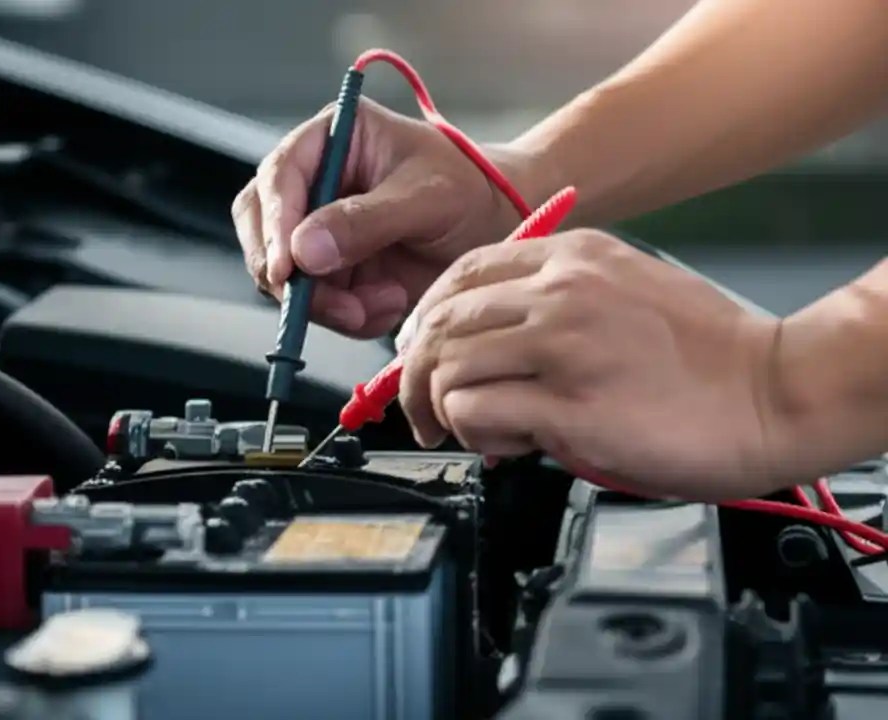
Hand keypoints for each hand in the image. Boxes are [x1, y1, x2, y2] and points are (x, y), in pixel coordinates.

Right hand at [232, 98, 529, 338]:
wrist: (496, 228)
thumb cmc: (470, 189)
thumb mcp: (427, 197)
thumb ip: (366, 221)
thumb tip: (304, 251)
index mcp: (330, 138)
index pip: (278, 177)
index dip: (274, 225)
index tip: (287, 269)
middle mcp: (311, 183)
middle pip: (263, 231)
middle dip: (293, 278)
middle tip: (337, 306)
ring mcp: (315, 231)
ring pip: (284, 278)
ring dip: (328, 304)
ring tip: (386, 300)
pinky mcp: (328, 271)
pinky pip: (316, 306)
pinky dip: (349, 317)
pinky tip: (390, 303)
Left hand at [396, 229, 785, 500]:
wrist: (774, 394)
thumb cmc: (705, 357)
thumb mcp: (624, 292)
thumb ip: (552, 304)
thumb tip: (482, 344)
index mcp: (571, 257)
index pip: (459, 275)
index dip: (425, 321)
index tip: (418, 355)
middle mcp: (560, 291)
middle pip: (439, 323)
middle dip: (415, 376)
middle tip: (426, 412)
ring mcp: (563, 346)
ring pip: (446, 367)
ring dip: (444, 410)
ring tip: (477, 433)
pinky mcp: (569, 406)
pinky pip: (474, 411)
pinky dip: (472, 434)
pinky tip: (505, 445)